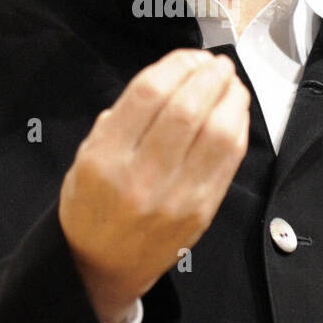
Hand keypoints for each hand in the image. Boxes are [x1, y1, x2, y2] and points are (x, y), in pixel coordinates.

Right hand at [58, 48, 250, 322]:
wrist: (102, 266)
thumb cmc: (92, 204)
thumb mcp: (85, 156)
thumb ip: (122, 118)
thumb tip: (174, 77)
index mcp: (105, 158)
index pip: (148, 94)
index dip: (176, 65)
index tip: (189, 56)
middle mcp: (140, 178)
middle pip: (186, 110)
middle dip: (208, 76)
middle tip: (217, 63)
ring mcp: (176, 197)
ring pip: (216, 134)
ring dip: (230, 98)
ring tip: (231, 82)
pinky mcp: (203, 211)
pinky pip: (228, 160)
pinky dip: (237, 128)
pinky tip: (235, 112)